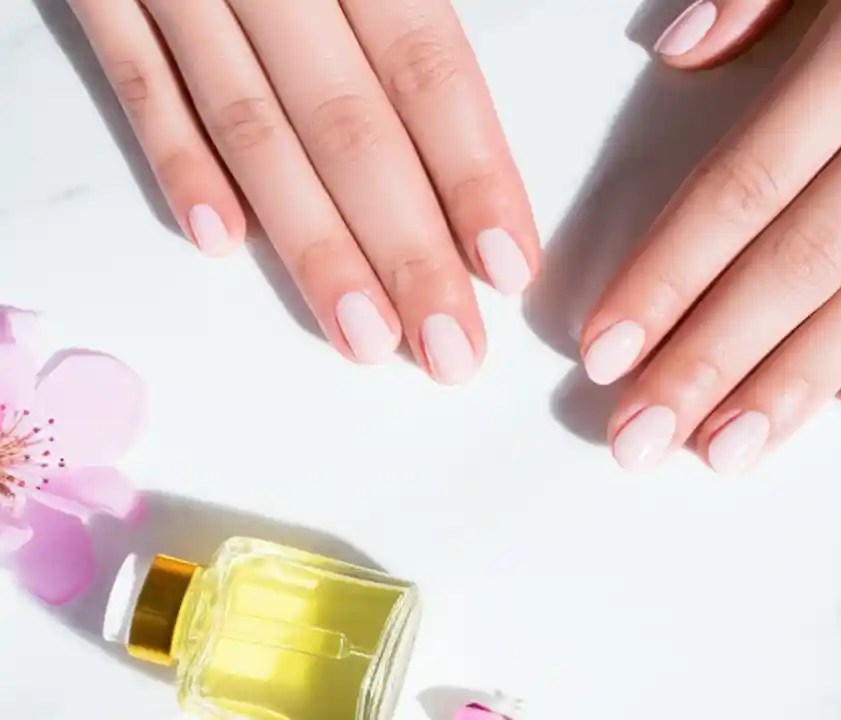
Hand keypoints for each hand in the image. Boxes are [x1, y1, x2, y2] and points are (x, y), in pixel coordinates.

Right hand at [72, 0, 539, 381]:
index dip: (470, 169)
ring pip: (247, 121)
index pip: (426, 65)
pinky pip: (133, 72)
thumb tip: (475, 54)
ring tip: (362, 336)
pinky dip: (176, 157)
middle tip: (450, 352)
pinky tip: (221, 242)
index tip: (508, 265)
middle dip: (402, 246)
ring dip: (307, 239)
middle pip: (345, 122)